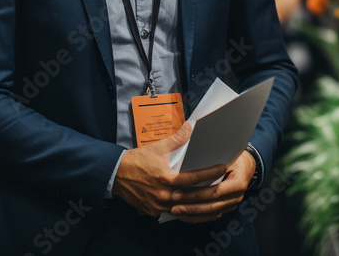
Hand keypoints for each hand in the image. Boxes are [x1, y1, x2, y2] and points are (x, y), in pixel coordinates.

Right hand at [112, 122, 227, 217]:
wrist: (115, 174)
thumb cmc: (137, 160)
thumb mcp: (157, 147)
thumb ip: (176, 139)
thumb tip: (190, 127)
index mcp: (166, 178)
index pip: (193, 178)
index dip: (209, 173)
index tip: (222, 168)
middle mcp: (163, 195)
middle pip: (191, 197)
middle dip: (208, 192)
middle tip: (222, 186)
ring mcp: (158, 205)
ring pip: (183, 207)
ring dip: (197, 204)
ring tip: (212, 199)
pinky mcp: (152, 211)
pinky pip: (171, 212)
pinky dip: (182, 210)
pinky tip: (193, 207)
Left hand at [168, 150, 255, 223]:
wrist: (247, 164)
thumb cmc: (234, 156)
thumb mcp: (226, 154)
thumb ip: (211, 158)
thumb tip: (188, 151)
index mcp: (238, 182)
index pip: (214, 191)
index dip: (195, 194)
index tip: (177, 193)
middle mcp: (237, 196)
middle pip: (211, 206)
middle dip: (191, 207)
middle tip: (173, 206)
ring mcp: (233, 204)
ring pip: (211, 213)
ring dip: (192, 214)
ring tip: (176, 211)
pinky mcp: (227, 207)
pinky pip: (212, 216)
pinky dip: (198, 217)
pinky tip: (185, 215)